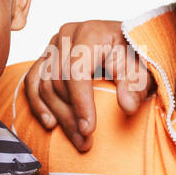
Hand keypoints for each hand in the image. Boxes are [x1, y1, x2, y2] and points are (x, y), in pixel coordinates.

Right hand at [23, 20, 154, 150]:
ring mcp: (53, 45)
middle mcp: (67, 35)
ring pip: (43, 85)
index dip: (80, 103)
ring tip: (75, 138)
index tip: (89, 129)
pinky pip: (32, 82)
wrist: (127, 46)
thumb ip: (136, 85)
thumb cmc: (135, 56)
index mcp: (91, 32)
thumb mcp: (142, 69)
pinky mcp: (45, 57)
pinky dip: (38, 104)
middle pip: (58, 81)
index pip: (76, 71)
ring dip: (57, 115)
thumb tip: (127, 105)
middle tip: (85, 142)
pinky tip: (50, 123)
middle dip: (70, 116)